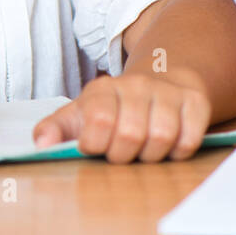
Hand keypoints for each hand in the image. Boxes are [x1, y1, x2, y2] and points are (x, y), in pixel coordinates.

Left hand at [32, 69, 210, 162]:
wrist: (162, 79)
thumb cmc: (115, 108)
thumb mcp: (81, 115)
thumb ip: (56, 129)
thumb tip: (40, 144)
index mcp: (102, 90)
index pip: (99, 120)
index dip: (96, 145)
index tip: (96, 147)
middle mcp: (136, 86)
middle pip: (131, 134)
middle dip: (124, 155)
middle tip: (122, 152)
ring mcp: (168, 92)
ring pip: (162, 137)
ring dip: (152, 155)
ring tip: (144, 150)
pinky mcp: (195, 102)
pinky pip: (189, 139)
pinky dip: (178, 151)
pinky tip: (169, 145)